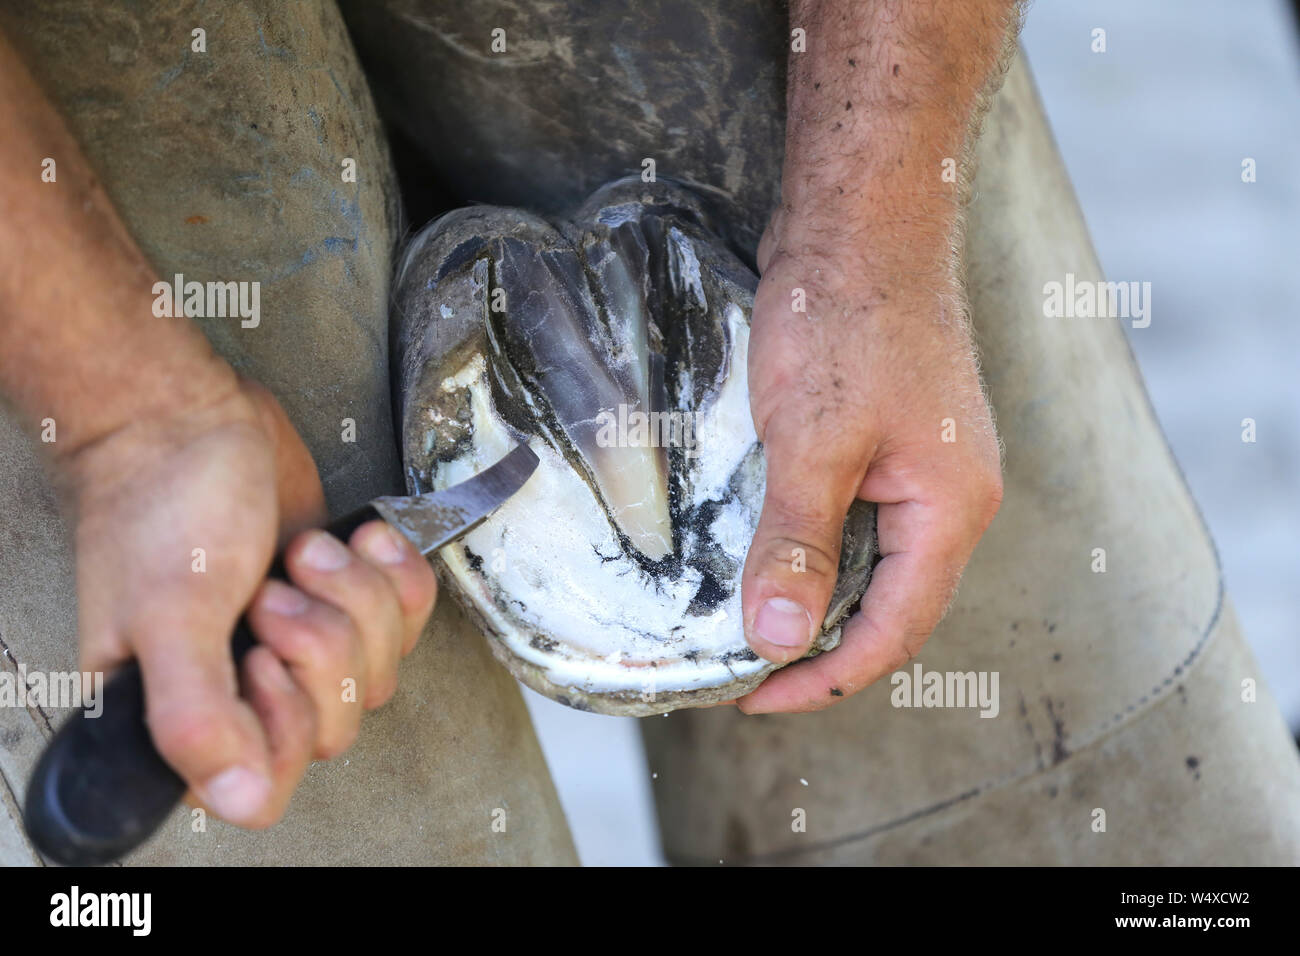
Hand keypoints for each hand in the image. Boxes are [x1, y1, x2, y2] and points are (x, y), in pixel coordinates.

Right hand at [61, 379, 436, 825]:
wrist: (190, 416)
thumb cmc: (162, 506)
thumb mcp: (167, 615)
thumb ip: (195, 716)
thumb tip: (236, 801)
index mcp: (186, 713)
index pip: (271, 780)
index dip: (287, 718)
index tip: (261, 655)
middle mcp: (246, 690)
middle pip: (339, 724)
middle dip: (323, 643)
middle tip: (276, 590)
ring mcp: (302, 645)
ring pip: (379, 670)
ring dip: (356, 599)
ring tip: (306, 550)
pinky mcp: (344, 598)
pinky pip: (407, 616)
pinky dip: (396, 573)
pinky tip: (359, 537)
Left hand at [737, 210, 1002, 712]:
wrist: (862, 213)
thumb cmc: (847, 315)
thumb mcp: (812, 440)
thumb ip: (797, 543)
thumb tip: (777, 639)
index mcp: (950, 509)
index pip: (895, 631)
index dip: (825, 678)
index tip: (753, 698)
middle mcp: (947, 497)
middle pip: (887, 604)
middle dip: (817, 645)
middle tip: (740, 669)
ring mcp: (919, 465)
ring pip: (866, 561)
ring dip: (810, 596)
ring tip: (741, 621)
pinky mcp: (885, 437)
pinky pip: (850, 516)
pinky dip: (806, 545)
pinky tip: (757, 551)